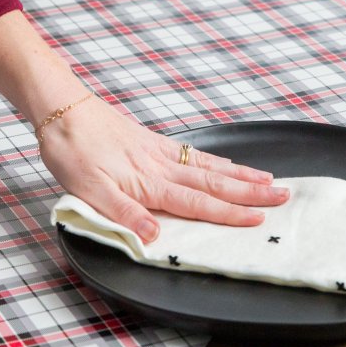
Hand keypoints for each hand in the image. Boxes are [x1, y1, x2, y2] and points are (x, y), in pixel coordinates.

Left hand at [0, 11, 286, 241]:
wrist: (60, 108)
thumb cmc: (71, 151)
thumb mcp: (88, 190)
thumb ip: (123, 214)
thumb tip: (156, 238)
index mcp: (149, 183)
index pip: (197, 204)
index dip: (230, 213)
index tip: (260, 220)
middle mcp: (161, 167)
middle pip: (215, 183)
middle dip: (251, 192)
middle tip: (285, 197)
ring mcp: (159, 152)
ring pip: (209, 167)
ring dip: (241, 176)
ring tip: (269, 180)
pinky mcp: (151, 142)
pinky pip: (193, 154)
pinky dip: (216, 161)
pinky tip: (226, 164)